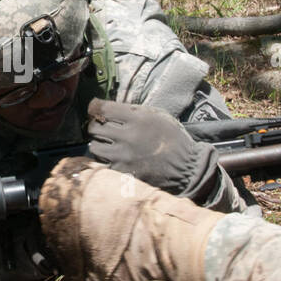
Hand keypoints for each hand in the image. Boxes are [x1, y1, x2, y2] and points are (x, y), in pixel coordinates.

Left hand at [86, 98, 219, 199]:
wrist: (186, 166)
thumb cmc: (173, 138)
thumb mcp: (159, 115)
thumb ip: (135, 111)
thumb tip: (111, 108)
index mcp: (138, 119)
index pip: (103, 108)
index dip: (94, 107)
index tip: (94, 108)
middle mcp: (128, 137)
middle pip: (94, 128)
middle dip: (95, 125)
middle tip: (100, 127)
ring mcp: (124, 157)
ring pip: (94, 147)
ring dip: (98, 144)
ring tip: (105, 144)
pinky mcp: (124, 173)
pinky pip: (103, 165)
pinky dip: (105, 160)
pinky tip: (111, 157)